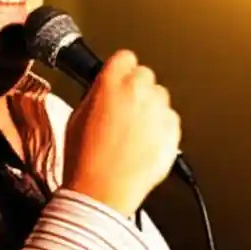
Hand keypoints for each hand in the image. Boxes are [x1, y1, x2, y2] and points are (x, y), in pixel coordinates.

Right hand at [62, 50, 180, 216]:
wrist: (102, 192)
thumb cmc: (85, 160)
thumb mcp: (76, 116)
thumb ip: (96, 94)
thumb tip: (105, 89)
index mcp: (111, 82)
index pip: (125, 57)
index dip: (120, 71)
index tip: (119, 80)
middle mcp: (139, 92)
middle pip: (145, 76)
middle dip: (137, 90)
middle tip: (124, 111)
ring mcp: (159, 111)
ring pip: (161, 98)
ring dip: (151, 109)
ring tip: (134, 132)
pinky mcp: (173, 132)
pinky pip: (171, 120)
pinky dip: (162, 129)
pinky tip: (145, 144)